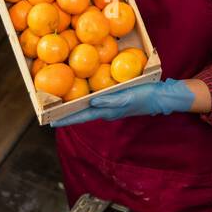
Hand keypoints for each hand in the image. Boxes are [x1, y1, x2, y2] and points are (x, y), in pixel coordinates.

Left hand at [49, 78, 194, 125]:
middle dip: (67, 112)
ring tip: (62, 101)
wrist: (161, 96)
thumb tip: (92, 102)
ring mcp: (111, 105)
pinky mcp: (116, 98)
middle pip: (82, 112)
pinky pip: (98, 98)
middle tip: (50, 110)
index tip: (50, 121)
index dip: (66, 119)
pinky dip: (88, 97)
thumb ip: (110, 101)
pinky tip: (86, 90)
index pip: (81, 116)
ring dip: (76, 105)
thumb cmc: (145, 96)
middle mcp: (106, 110)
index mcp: (106, 111)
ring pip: (89, 106)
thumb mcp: (127, 97)